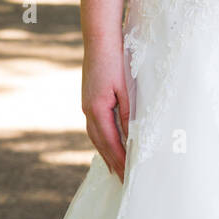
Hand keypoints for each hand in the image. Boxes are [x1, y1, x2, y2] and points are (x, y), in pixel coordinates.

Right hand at [81, 40, 129, 182]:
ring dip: (105, 152)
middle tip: (121, 179)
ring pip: (95, 135)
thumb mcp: (126, 89)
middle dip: (111, 161)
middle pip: (100, 142)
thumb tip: (132, 137)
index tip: (128, 175)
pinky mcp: (89, 98)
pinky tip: (107, 140)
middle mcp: (88, 109)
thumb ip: (128, 114)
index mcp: (97, 109)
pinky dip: (102, 138)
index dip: (119, 159)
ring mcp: (86, 104)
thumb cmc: (116, 61)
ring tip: (114, 167)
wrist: (99, 39)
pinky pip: (95, 125)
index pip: (110, 141)